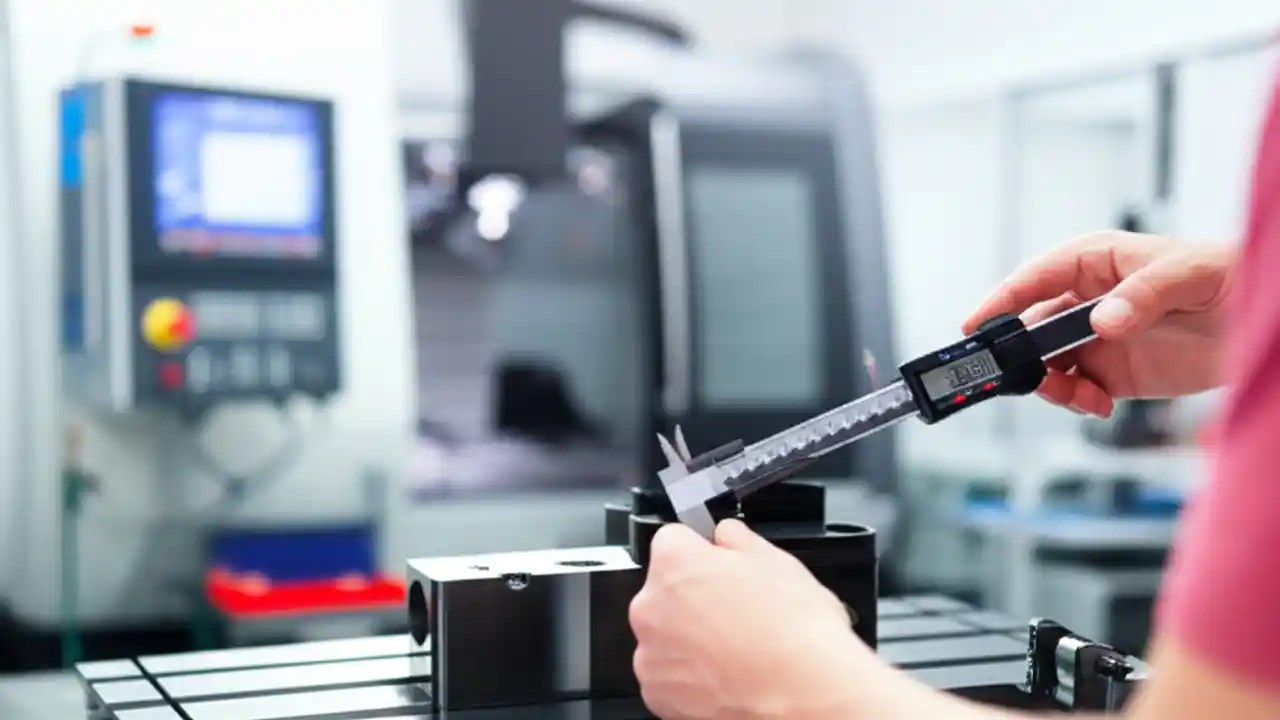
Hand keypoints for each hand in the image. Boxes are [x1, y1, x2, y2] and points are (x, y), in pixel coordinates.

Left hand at [629, 520, 865, 718]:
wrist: (805, 697)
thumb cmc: (795, 634)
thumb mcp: (778, 561)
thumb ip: (738, 539)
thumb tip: (728, 535)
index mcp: (674, 564)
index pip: (674, 541)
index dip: (702, 553)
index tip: (718, 565)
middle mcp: (651, 608)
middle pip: (666, 592)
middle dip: (694, 598)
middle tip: (737, 612)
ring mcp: (651, 656)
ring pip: (666, 636)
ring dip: (690, 640)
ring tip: (736, 649)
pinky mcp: (659, 696)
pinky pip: (668, 677)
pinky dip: (689, 679)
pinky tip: (726, 676)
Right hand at [964, 231, 1235, 416]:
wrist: (1265, 323)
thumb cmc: (1232, 278)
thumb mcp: (1189, 276)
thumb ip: (1143, 295)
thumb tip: (1102, 322)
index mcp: (1097, 262)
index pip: (1036, 277)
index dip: (1003, 300)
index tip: (977, 324)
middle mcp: (1089, 300)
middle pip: (1032, 326)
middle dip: (1021, 355)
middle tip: (1020, 378)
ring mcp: (1098, 338)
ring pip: (1047, 364)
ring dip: (1051, 384)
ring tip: (1078, 396)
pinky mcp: (1114, 374)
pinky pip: (1076, 390)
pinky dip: (1076, 402)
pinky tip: (1098, 404)